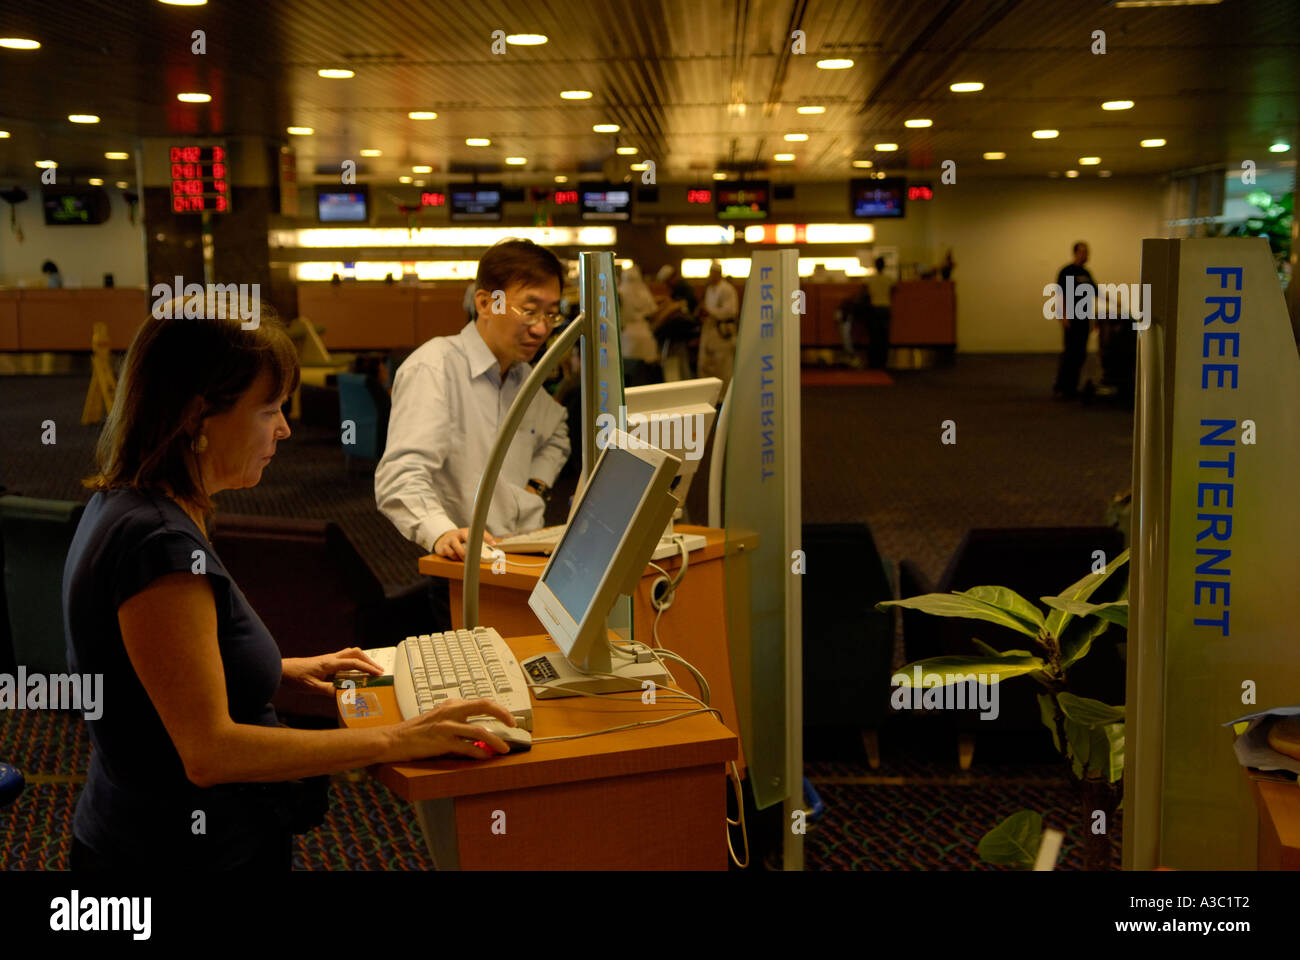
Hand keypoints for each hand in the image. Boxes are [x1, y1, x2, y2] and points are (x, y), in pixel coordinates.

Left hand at [282, 647, 382, 696]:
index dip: (368, 668)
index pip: (354, 663)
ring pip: (350, 653)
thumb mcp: (312, 688)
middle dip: (369, 660)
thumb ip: (329, 691)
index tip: (378, 673)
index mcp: (330, 663)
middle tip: (378, 670)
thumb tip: (344, 696)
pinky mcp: (326, 661)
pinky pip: (344, 658)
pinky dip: (354, 662)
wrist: (283, 669)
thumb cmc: (296, 677)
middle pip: (355, 653)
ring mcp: (329, 658)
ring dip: (362, 659)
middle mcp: (331, 658)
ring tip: (370, 669)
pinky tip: (354, 671)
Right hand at [389, 698, 517, 759]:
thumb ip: (457, 720)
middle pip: (485, 706)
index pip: (481, 702)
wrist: (394, 739)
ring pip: (480, 731)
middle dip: (503, 715)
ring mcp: (447, 726)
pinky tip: (485, 758)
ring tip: (504, 749)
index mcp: (451, 705)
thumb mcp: (438, 718)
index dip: (499, 709)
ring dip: (496, 741)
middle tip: (514, 725)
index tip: (509, 717)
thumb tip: (478, 731)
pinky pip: (468, 748)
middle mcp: (451, 711)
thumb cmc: (416, 732)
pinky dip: (480, 754)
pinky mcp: (442, 742)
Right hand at [434, 527, 497, 560]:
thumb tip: (494, 544)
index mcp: (467, 531)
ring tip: (466, 560)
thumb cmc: (460, 540)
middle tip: (478, 557)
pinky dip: (455, 558)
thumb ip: (481, 539)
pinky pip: (451, 554)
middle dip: (473, 549)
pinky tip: (457, 558)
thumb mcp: (469, 537)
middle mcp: (459, 533)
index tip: (493, 544)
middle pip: (467, 538)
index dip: (487, 537)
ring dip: (464, 557)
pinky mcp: (443, 546)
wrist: (443, 538)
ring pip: (459, 550)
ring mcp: (450, 539)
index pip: (478, 532)